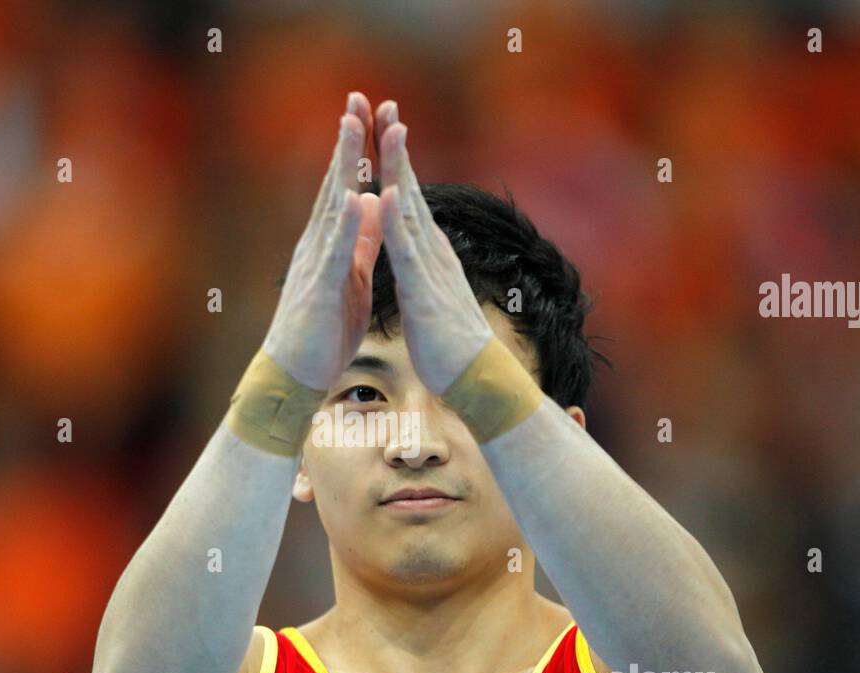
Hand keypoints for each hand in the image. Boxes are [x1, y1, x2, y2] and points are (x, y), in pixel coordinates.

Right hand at [262, 92, 383, 390]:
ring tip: (353, 128)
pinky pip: (335, 251)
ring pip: (331, 206)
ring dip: (343, 167)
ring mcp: (315, 264)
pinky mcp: (319, 288)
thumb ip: (359, 243)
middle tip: (356, 98)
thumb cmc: (322, 333)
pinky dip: (345, 222)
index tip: (368, 113)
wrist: (295, 378)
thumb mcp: (351, 278)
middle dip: (347, 142)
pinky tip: (354, 195)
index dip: (356, 152)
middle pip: (334, 184)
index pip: (343, 189)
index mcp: (329, 245)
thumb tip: (371, 205)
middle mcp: (316, 246)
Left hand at [374, 100, 493, 394]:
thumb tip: (424, 251)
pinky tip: (387, 192)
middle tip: (385, 104)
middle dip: (396, 147)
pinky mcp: (426, 291)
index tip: (382, 126)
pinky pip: (408, 251)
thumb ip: (427, 267)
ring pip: (411, 210)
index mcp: (429, 254)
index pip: (408, 199)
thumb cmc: (451, 345)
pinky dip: (396, 220)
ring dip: (399, 168)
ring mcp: (432, 268)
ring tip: (388, 128)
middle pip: (411, 190)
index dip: (395, 162)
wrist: (476, 380)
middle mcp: (434, 251)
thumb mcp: (433, 295)